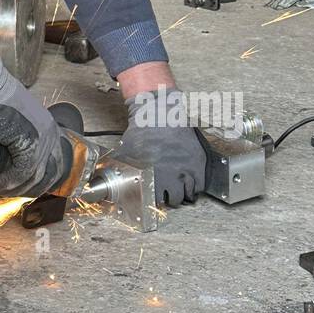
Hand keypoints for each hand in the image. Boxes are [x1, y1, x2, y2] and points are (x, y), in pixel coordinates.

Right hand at [0, 52, 65, 197]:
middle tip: (10, 194)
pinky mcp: (29, 144)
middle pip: (49, 173)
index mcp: (49, 126)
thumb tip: (3, 150)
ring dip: (15, 189)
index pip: (54, 162)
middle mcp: (51, 133)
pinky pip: (21, 173)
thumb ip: (13, 134)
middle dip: (30, 189)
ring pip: (35, 177)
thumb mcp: (11, 119)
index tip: (23, 188)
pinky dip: (5, 183)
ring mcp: (42, 139)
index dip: (40, 180)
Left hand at [119, 88, 205, 206]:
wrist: (159, 112)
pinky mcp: (198, 162)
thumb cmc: (143, 129)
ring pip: (190, 194)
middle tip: (168, 192)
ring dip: (185, 193)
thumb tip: (112, 175)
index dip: (156, 198)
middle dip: (171, 197)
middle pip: (176, 200)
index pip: (157, 199)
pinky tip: (189, 180)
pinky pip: (201, 183)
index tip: (156, 195)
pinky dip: (196, 185)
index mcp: (154, 176)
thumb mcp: (127, 151)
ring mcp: (188, 169)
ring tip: (179, 187)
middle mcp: (173, 175)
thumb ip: (124, 167)